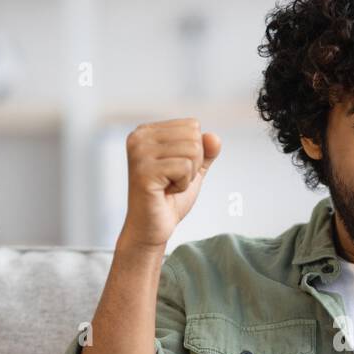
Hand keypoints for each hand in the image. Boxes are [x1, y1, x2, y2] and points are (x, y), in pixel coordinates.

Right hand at [122, 118, 222, 247]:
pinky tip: (165, 192)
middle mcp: (139, 137)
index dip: (194, 153)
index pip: (192, 126)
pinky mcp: (144, 170)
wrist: (151, 227)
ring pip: (192, 151)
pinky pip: (184, 167)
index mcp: (147, 131)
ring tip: (168, 186)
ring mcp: (139, 153)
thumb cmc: (169, 198)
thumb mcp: (193, 170)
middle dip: (193, 164)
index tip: (174, 170)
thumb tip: (214, 137)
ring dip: (188, 176)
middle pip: (194, 137)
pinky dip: (182, 185)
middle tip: (172, 180)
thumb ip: (206, 151)